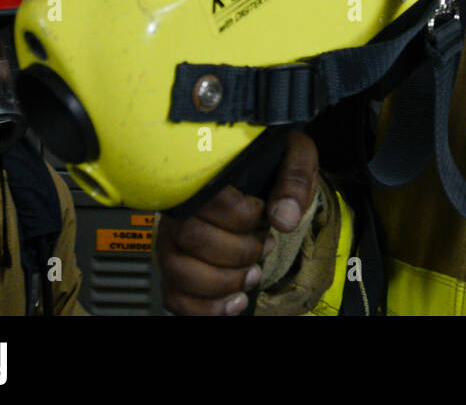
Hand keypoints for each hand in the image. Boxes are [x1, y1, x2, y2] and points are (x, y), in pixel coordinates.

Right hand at [157, 131, 318, 314]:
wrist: (263, 177)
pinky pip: (174, 296)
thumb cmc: (273, 166)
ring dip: (222, 283)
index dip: (241, 216)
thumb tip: (283, 218)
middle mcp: (180, 209)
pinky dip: (204, 308)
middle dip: (237, 253)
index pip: (208, 199)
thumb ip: (293, 179)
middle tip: (264, 248)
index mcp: (205, 177)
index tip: (262, 216)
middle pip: (192, 237)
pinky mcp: (175, 268)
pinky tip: (233, 302)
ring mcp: (171, 241)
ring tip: (251, 277)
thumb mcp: (294, 157)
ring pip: (178, 271)